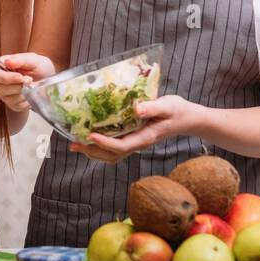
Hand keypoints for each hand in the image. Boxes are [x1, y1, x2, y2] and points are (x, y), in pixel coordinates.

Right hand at [0, 52, 55, 112]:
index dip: (5, 77)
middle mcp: (0, 81)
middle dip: (16, 86)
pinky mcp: (13, 104)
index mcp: (2, 66)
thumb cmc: (40, 68)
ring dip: (23, 93)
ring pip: (8, 98)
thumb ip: (21, 60)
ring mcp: (5, 94)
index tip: (20, 77)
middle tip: (30, 80)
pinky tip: (32, 93)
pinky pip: (17, 105)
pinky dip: (27, 100)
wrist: (49, 81)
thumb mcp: (34, 60)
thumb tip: (8, 62)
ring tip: (32, 85)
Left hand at [69, 96, 201, 162]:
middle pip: (112, 155)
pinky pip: (113, 149)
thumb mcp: (168, 105)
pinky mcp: (133, 138)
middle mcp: (138, 143)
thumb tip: (136, 109)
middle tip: (73, 144)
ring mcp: (135, 143)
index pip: (123, 146)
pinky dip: (99, 147)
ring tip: (75, 144)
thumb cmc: (177, 110)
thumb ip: (153, 107)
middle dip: (92, 151)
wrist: (187, 118)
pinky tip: (88, 138)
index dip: (105, 143)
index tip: (90, 135)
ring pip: (111, 155)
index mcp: (146, 137)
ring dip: (93, 152)